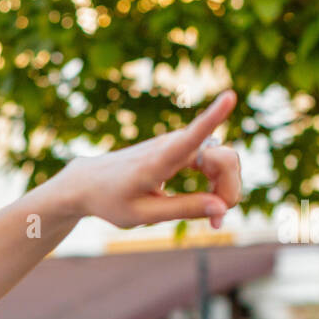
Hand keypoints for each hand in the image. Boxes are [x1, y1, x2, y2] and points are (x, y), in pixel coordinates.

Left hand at [54, 90, 242, 230]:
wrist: (89, 182)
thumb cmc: (111, 200)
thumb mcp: (143, 214)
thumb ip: (182, 209)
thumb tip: (221, 208)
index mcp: (157, 161)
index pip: (191, 137)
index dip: (213, 118)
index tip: (229, 96)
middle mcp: (172, 144)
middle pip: (225, 160)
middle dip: (229, 190)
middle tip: (215, 223)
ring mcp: (179, 144)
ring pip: (224, 161)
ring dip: (225, 189)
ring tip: (212, 220)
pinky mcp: (182, 149)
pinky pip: (215, 163)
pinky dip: (218, 184)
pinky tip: (210, 205)